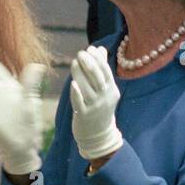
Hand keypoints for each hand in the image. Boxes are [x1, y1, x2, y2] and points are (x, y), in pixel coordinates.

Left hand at [69, 45, 123, 160]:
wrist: (98, 135)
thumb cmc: (98, 108)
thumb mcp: (104, 90)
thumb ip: (101, 70)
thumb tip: (100, 49)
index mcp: (111, 90)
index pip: (105, 71)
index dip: (98, 59)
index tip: (89, 49)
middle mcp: (105, 98)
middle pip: (98, 78)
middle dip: (89, 63)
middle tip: (80, 53)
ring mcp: (95, 107)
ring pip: (88, 88)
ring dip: (80, 74)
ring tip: (73, 63)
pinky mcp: (84, 116)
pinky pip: (80, 103)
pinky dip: (77, 93)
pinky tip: (73, 83)